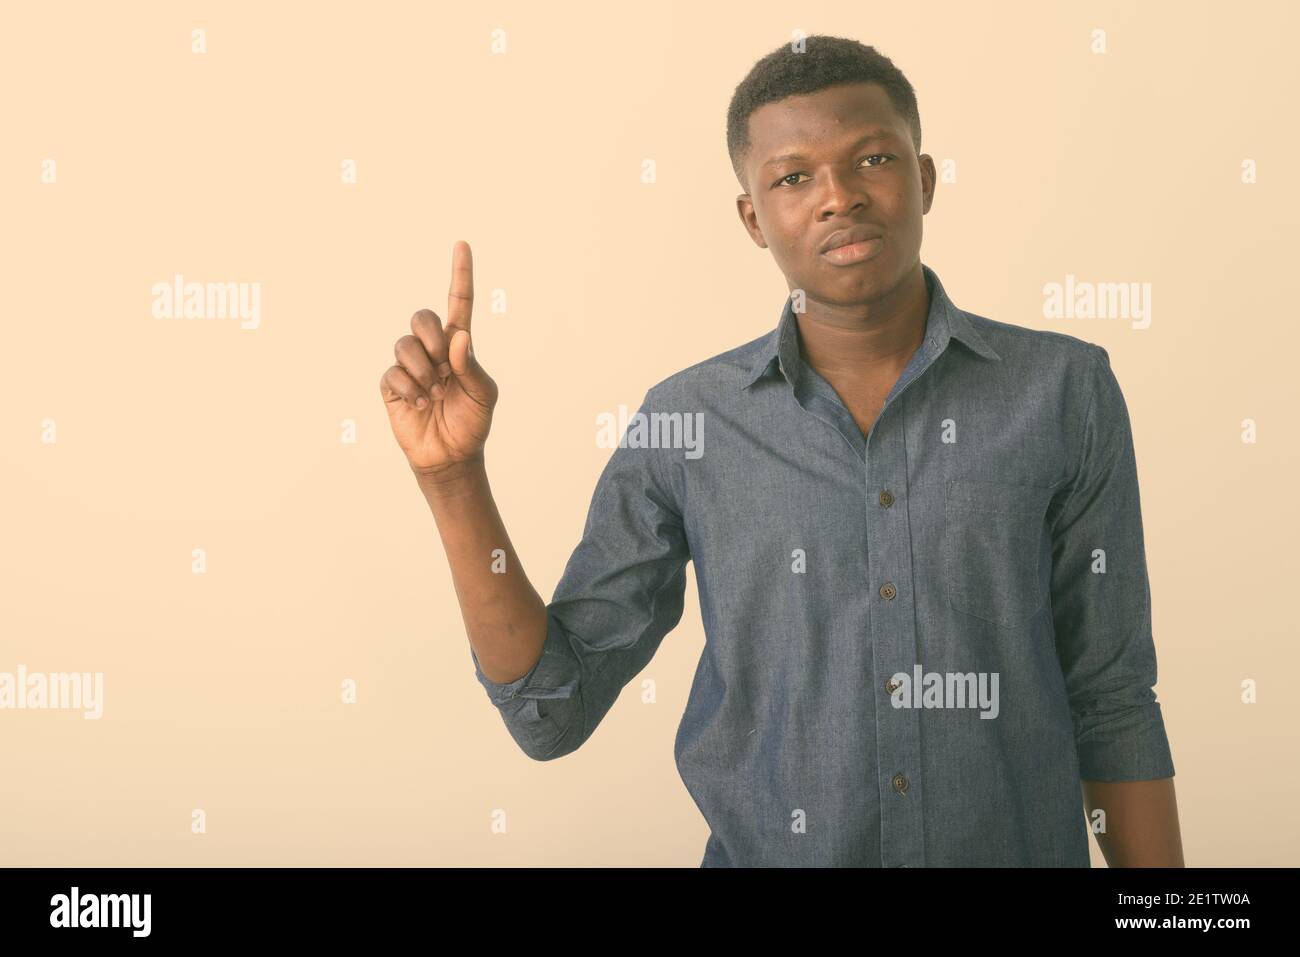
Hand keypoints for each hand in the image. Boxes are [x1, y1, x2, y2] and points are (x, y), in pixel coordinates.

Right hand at [380, 240, 497, 476]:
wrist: (451, 456)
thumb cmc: (472, 422)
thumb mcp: (484, 395)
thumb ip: (472, 366)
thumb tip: (457, 336)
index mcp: (458, 346)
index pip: (458, 303)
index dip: (460, 274)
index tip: (462, 244)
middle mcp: (432, 350)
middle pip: (421, 317)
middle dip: (431, 338)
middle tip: (444, 367)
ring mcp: (409, 366)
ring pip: (404, 345)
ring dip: (423, 371)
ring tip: (435, 394)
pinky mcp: (392, 385)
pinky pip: (393, 373)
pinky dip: (410, 389)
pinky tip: (421, 404)